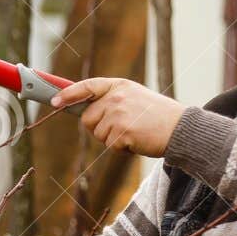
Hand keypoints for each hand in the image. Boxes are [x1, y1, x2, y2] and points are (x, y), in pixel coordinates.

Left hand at [53, 77, 183, 156]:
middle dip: (99, 128)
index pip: (87, 86)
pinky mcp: (122, 132)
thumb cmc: (158, 117)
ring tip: (135, 132)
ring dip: (113, 139)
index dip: (69, 94)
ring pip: (98, 135)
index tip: (55, 101)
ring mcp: (119, 114)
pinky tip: (138, 141)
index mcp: (120, 86)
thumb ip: (111, 100)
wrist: (181, 129)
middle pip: (88, 119)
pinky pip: (110, 146)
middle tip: (124, 128)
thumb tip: (83, 110)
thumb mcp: (135, 98)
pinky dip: (122, 149)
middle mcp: (117, 97)